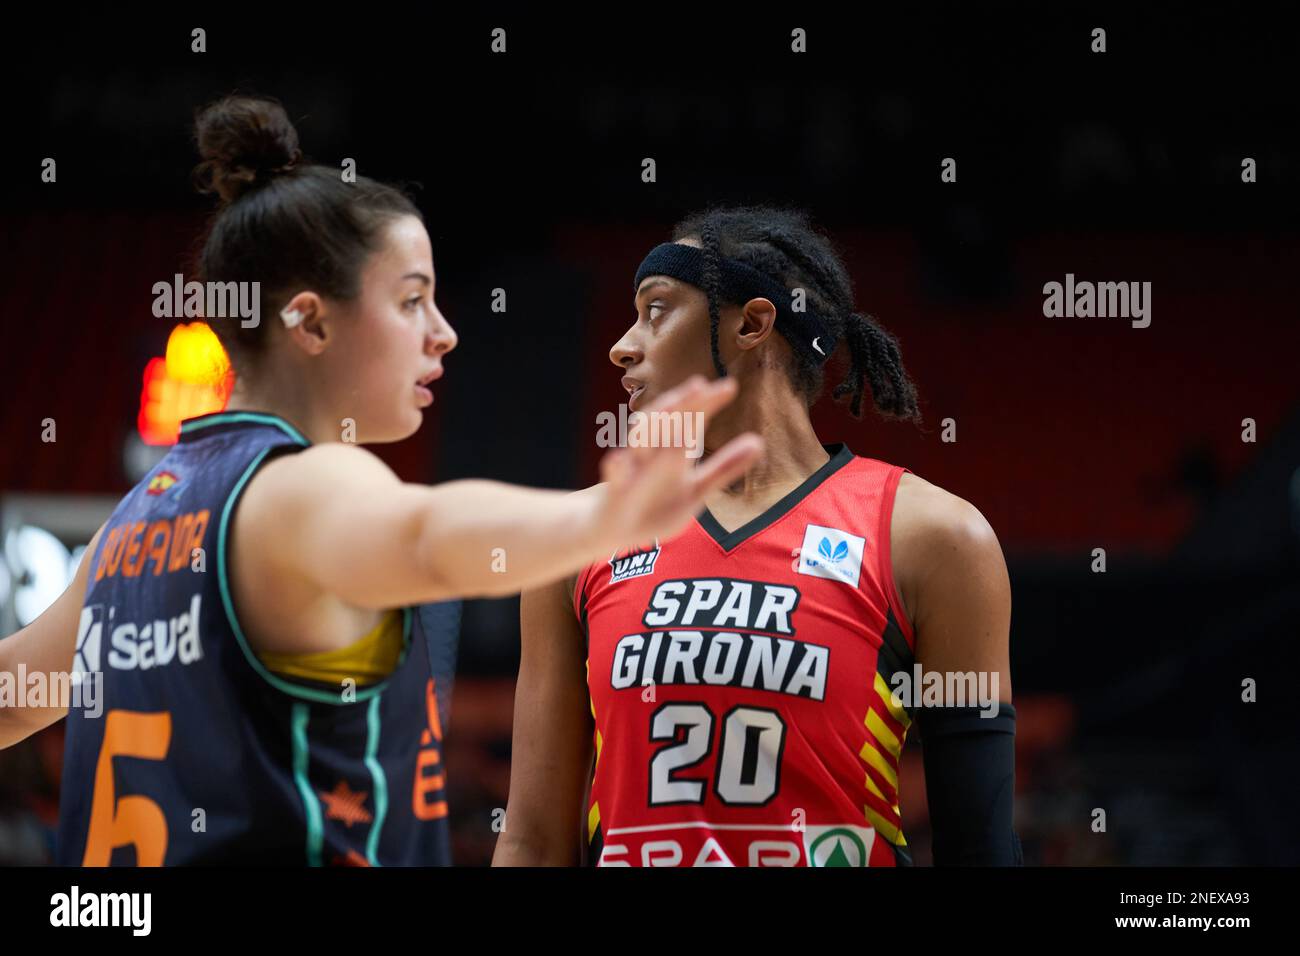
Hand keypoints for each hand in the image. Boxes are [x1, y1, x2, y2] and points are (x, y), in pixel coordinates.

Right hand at [592, 375, 763, 548]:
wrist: (618, 528)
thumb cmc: (660, 502)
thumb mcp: (697, 488)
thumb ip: (724, 467)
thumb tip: (759, 442)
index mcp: (675, 446)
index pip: (693, 417)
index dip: (708, 402)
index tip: (729, 386)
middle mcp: (654, 450)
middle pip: (666, 420)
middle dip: (682, 403)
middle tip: (699, 386)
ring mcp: (633, 468)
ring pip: (641, 441)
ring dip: (654, 425)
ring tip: (672, 410)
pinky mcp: (616, 491)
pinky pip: (614, 476)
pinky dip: (617, 467)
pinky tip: (619, 459)